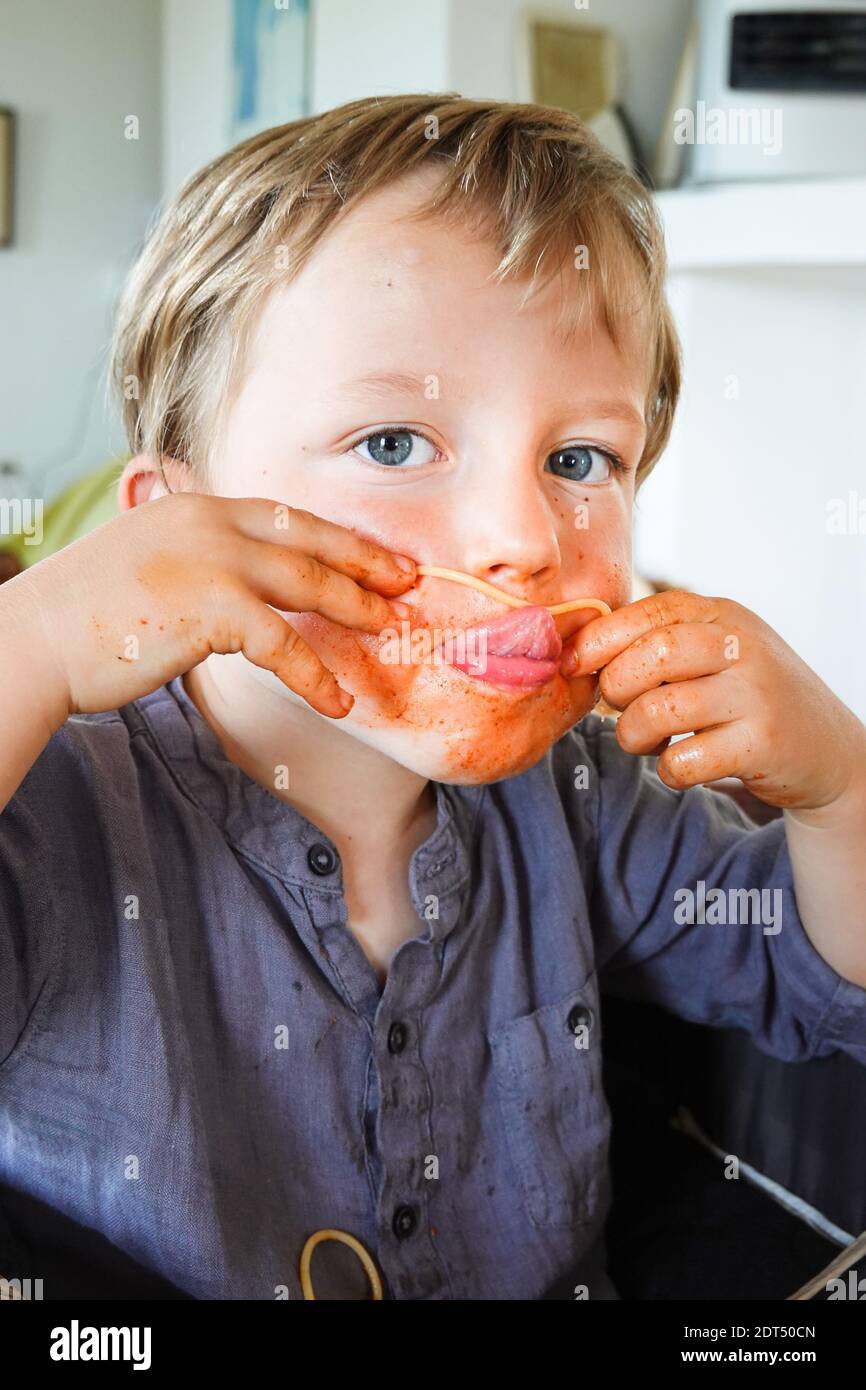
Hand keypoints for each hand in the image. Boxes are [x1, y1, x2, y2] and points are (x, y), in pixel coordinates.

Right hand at [13, 493, 415, 722]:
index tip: (373, 555)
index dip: (335, 536)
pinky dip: (315, 675)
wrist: (36, 638)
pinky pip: (284, 643)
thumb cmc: (89, 615)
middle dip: (364, 559)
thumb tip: (239, 594)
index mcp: (196, 507)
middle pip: (309, 538)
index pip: (284, 517)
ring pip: (307, 583)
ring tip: (387, 631)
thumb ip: (197, 563)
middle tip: (407, 580)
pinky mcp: (211, 607)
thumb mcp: (148, 563)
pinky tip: (336, 701)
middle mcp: (209, 522)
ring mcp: (212, 560)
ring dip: (354, 608)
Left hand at [561, 589, 865, 811]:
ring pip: (661, 709)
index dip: (600, 639)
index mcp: (723, 615)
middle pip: (652, 655)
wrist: (826, 748)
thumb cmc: (747, 699)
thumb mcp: (714, 653)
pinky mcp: (762, 745)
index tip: (573, 665)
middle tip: (616, 708)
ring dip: (633, 733)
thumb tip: (576, 653)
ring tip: (643, 740)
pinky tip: (679, 765)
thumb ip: (658, 643)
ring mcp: (756, 694)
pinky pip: (685, 759)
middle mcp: (743, 647)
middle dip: (615, 687)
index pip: (650, 612)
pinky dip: (667, 769)